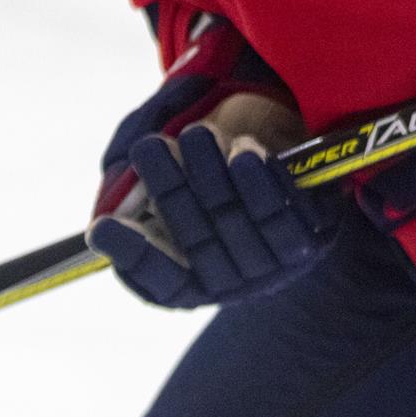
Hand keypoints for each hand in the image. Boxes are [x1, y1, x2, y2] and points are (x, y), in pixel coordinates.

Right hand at [89, 93, 337, 307]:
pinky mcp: (314, 234)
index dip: (131, 256)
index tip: (101, 227)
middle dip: (172, 191)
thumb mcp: (161, 168)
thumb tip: (104, 218)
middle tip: (148, 146)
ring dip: (217, 180)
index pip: (160, 281)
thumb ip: (128, 180)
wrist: (274, 147)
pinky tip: (245, 154)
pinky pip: (289, 216)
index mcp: (192, 281)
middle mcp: (233, 281)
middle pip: (201, 244)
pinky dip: (265, 184)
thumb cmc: (204, 165)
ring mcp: (276, 263)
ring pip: (243, 226)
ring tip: (196, 135)